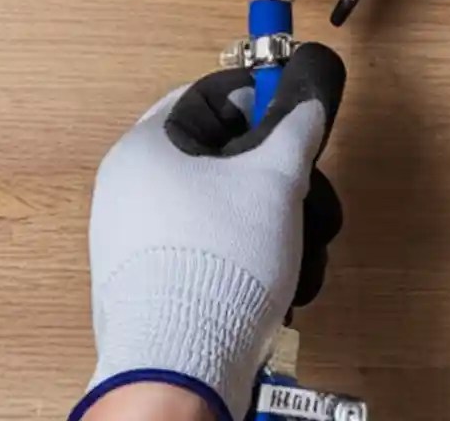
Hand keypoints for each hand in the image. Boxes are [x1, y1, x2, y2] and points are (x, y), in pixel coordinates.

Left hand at [71, 44, 345, 420]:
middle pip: (229, 159)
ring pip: (233, 209)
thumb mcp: (273, 178)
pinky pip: (219, 250)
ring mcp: (146, 239)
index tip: (299, 120)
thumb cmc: (218, 263)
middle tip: (308, 201)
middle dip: (285, 183)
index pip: (210, 95)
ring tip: (300, 255)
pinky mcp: (163, 282)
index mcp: (146, 149)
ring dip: (281, 227)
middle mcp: (135, 190)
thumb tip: (314, 85)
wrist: (183, 365)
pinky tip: (281, 287)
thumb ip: (298, 125)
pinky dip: (257, 261)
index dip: (262, 101)